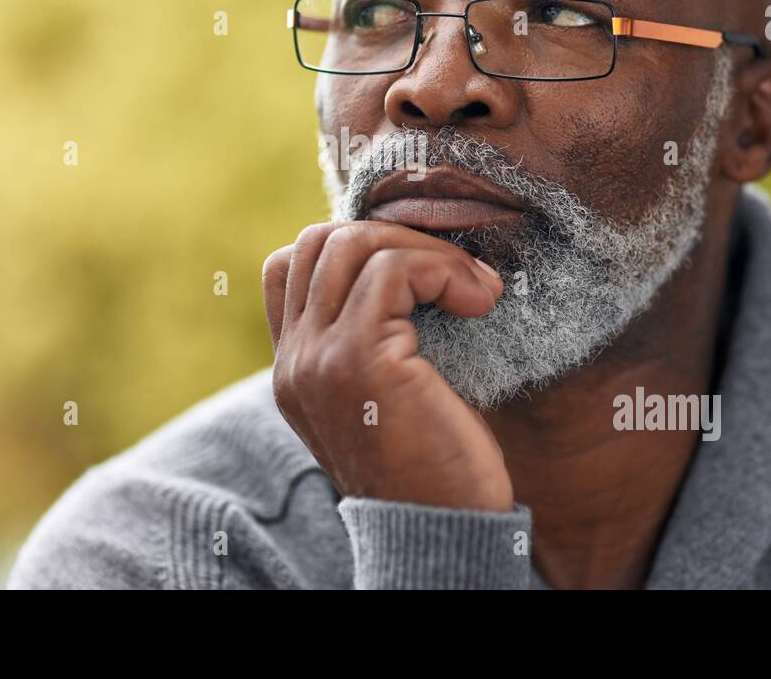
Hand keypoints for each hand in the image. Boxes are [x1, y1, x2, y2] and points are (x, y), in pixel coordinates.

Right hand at [263, 221, 513, 511]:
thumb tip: (414, 269)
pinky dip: (444, 269)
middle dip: (395, 237)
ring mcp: (317, 358)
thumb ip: (372, 340)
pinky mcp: (358, 360)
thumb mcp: (387, 396)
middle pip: (319, 241)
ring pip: (352, 243)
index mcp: (293, 370)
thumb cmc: (435, 466)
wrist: (443, 534)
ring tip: (475, 289)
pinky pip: (393, 270)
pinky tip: (480, 302)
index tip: (418, 274)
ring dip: (426, 249)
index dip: (354, 248)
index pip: (290, 266)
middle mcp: (292, 362)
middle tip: (454, 273)